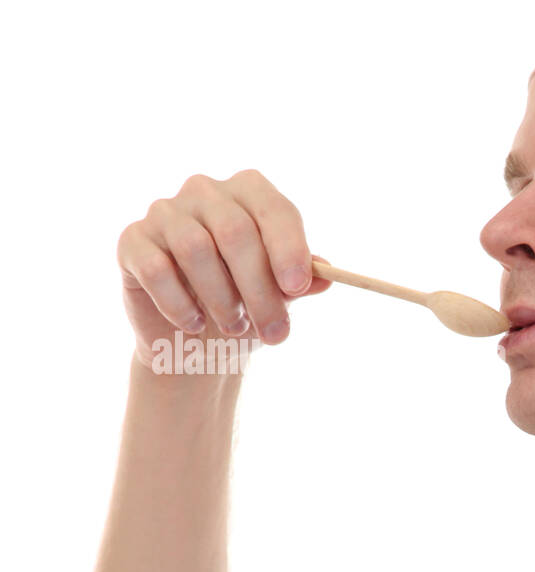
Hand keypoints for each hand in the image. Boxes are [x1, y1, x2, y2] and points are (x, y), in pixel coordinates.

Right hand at [117, 168, 331, 371]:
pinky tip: (195, 324)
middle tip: (276, 333)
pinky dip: (180, 304)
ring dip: (222, 298)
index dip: (288, 248)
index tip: (298, 288)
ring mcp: (165, 212)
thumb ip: (302, 281)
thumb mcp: (281, 295)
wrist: (198, 341)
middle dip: (260, 289)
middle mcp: (205, 192)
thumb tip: (327, 275)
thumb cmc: (247, 306)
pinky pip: (156, 268)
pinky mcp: (132, 240)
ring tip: (236, 326)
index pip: (273, 208)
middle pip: (235, 231)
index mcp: (250, 194)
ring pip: (196, 249)